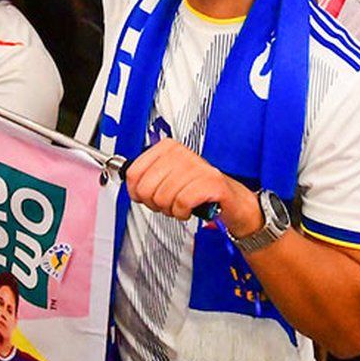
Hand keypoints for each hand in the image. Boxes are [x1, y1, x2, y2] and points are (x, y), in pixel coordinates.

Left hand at [125, 138, 260, 231]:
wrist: (230, 199)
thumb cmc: (197, 189)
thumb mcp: (168, 177)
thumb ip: (146, 177)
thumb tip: (130, 183)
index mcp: (168, 148)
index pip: (134, 172)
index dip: (137, 192)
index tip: (147, 195)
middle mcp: (182, 153)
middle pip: (146, 188)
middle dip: (155, 203)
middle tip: (169, 202)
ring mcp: (197, 167)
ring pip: (163, 198)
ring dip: (171, 209)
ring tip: (181, 204)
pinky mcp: (210, 183)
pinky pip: (182, 203)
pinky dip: (184, 212)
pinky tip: (190, 208)